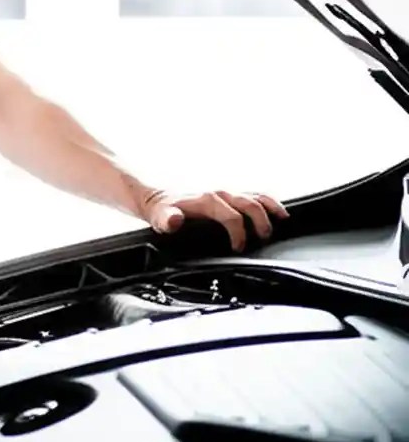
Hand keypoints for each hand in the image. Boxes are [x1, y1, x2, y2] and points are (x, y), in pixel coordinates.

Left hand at [141, 189, 288, 251]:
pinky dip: (269, 202)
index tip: (238, 249)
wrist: (158, 199)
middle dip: (261, 221)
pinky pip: (254, 195)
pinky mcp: (230, 195)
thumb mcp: (159, 217)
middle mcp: (220, 193)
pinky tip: (278, 212)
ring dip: (271, 207)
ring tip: (282, 220)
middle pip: (250, 204)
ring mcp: (226, 193)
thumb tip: (174, 221)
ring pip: (256, 195)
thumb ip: (166, 220)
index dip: (239, 234)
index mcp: (206, 200)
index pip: (232, 216)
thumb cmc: (162, 211)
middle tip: (264, 238)